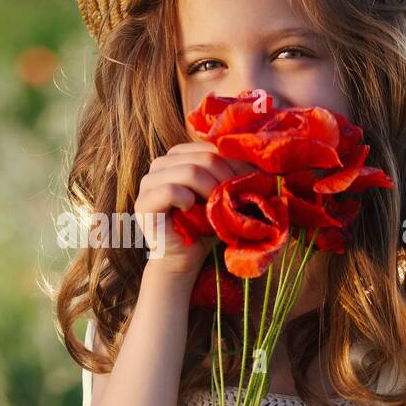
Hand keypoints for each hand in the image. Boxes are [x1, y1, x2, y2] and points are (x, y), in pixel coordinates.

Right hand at [134, 142, 256, 275]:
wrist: (185, 258)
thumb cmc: (206, 226)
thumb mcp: (223, 195)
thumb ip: (233, 175)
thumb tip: (262, 163)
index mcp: (180, 155)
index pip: (211, 147)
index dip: (234, 163)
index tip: (251, 183)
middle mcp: (161, 163)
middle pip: (203, 157)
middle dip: (226, 179)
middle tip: (237, 199)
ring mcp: (148, 182)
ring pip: (188, 172)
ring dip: (210, 190)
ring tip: (217, 207)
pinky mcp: (142, 203)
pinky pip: (169, 190)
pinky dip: (187, 200)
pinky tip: (191, 210)